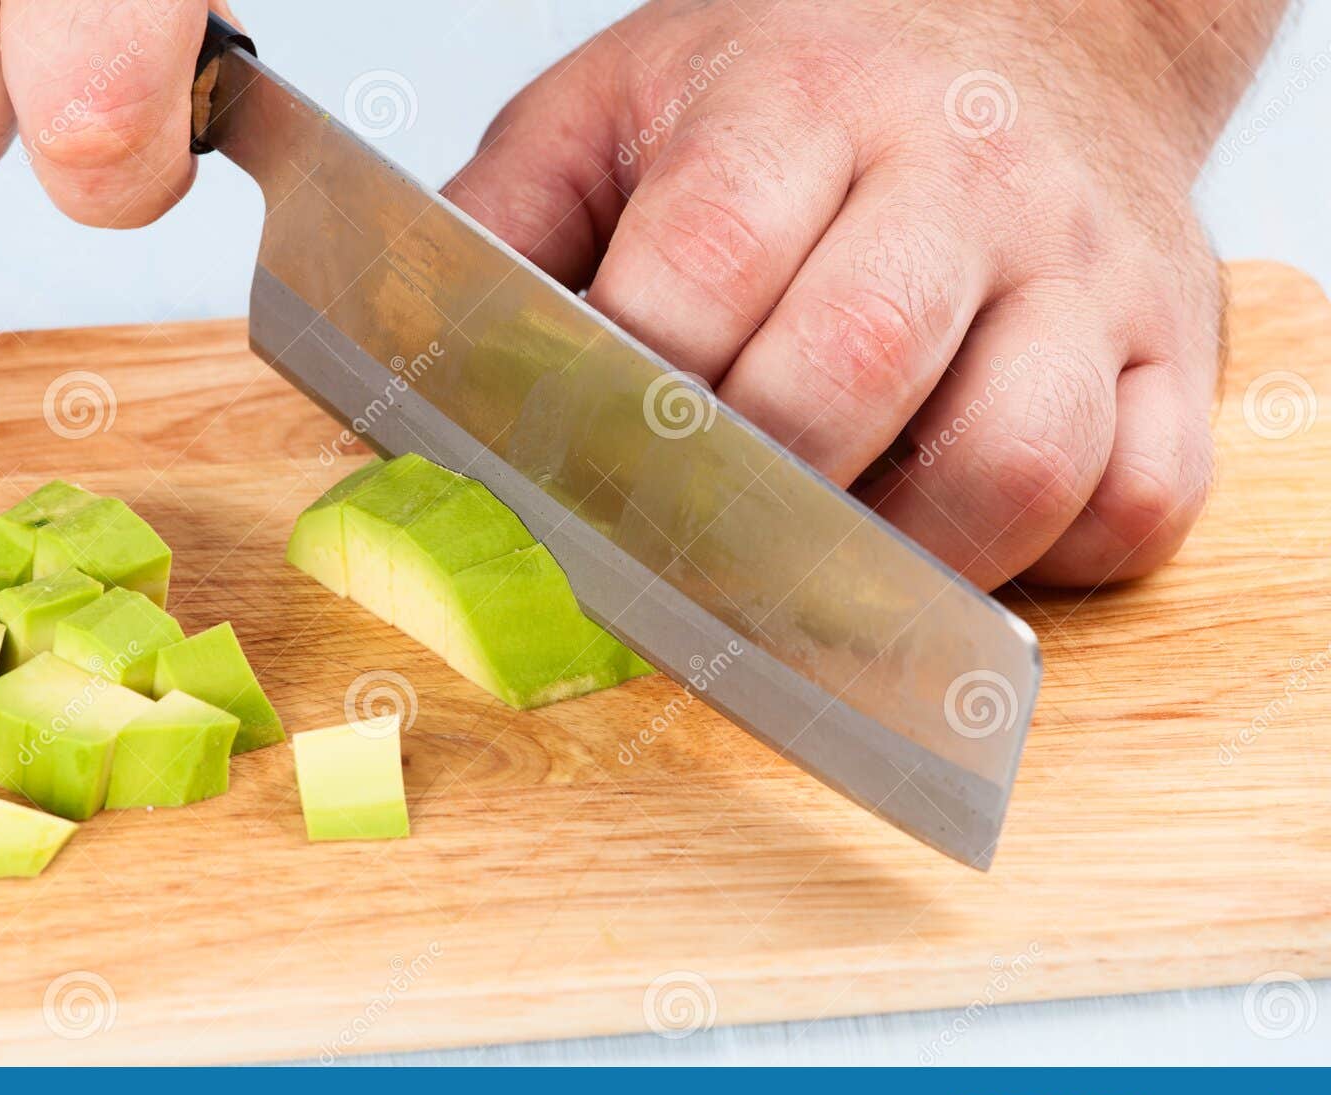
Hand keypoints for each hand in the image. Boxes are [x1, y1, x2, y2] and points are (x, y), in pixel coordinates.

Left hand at [445, 0, 1286, 589]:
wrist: (1029, 33)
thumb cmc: (810, 91)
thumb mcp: (623, 108)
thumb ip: (505, 226)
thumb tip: (402, 379)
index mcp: (797, 103)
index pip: (697, 273)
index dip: (621, 405)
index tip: (572, 477)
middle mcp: (958, 178)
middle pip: (846, 377)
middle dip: (740, 498)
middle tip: (691, 536)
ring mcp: (1085, 271)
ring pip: (1016, 462)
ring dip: (898, 556)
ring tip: (832, 549)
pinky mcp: (1176, 349)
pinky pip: (1139, 501)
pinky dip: (1049, 558)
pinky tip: (962, 527)